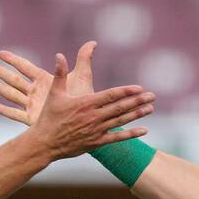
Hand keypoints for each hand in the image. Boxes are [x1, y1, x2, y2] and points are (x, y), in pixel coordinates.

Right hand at [0, 41, 96, 126]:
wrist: (85, 121)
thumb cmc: (84, 100)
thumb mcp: (82, 77)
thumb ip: (84, 59)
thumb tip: (91, 42)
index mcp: (45, 81)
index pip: (26, 67)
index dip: (13, 60)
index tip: (0, 52)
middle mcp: (36, 92)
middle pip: (14, 79)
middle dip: (0, 72)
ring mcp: (33, 105)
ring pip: (11, 94)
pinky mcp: (33, 118)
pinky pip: (15, 114)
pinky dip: (3, 110)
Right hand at [25, 53, 153, 160]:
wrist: (45, 143)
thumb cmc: (49, 117)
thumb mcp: (55, 94)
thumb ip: (59, 74)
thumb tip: (59, 55)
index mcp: (86, 103)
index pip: (110, 95)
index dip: (126, 91)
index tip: (139, 88)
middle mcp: (93, 117)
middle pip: (120, 107)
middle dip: (138, 101)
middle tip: (152, 96)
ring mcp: (96, 130)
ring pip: (121, 121)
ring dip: (137, 114)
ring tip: (150, 108)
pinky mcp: (97, 142)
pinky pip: (117, 138)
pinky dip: (131, 134)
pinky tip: (144, 130)